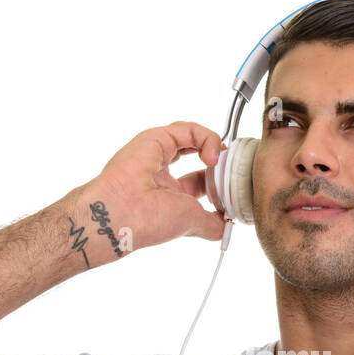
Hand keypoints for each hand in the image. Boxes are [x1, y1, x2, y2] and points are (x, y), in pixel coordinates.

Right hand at [79, 121, 227, 260]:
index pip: (200, 180)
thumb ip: (212, 224)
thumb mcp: (192, 224)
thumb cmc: (149, 221)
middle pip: (198, 155)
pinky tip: (211, 156)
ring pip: (193, 137)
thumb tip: (228, 224)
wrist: (124, 213)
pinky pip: (189, 130)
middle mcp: (162, 171)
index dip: (217, 181)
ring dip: (213, 147)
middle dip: (218, 161)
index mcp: (168, 192)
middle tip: (229, 171)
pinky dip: (207, 139)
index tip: (229, 189)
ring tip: (219, 162)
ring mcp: (157, 152)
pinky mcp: (156, 137)